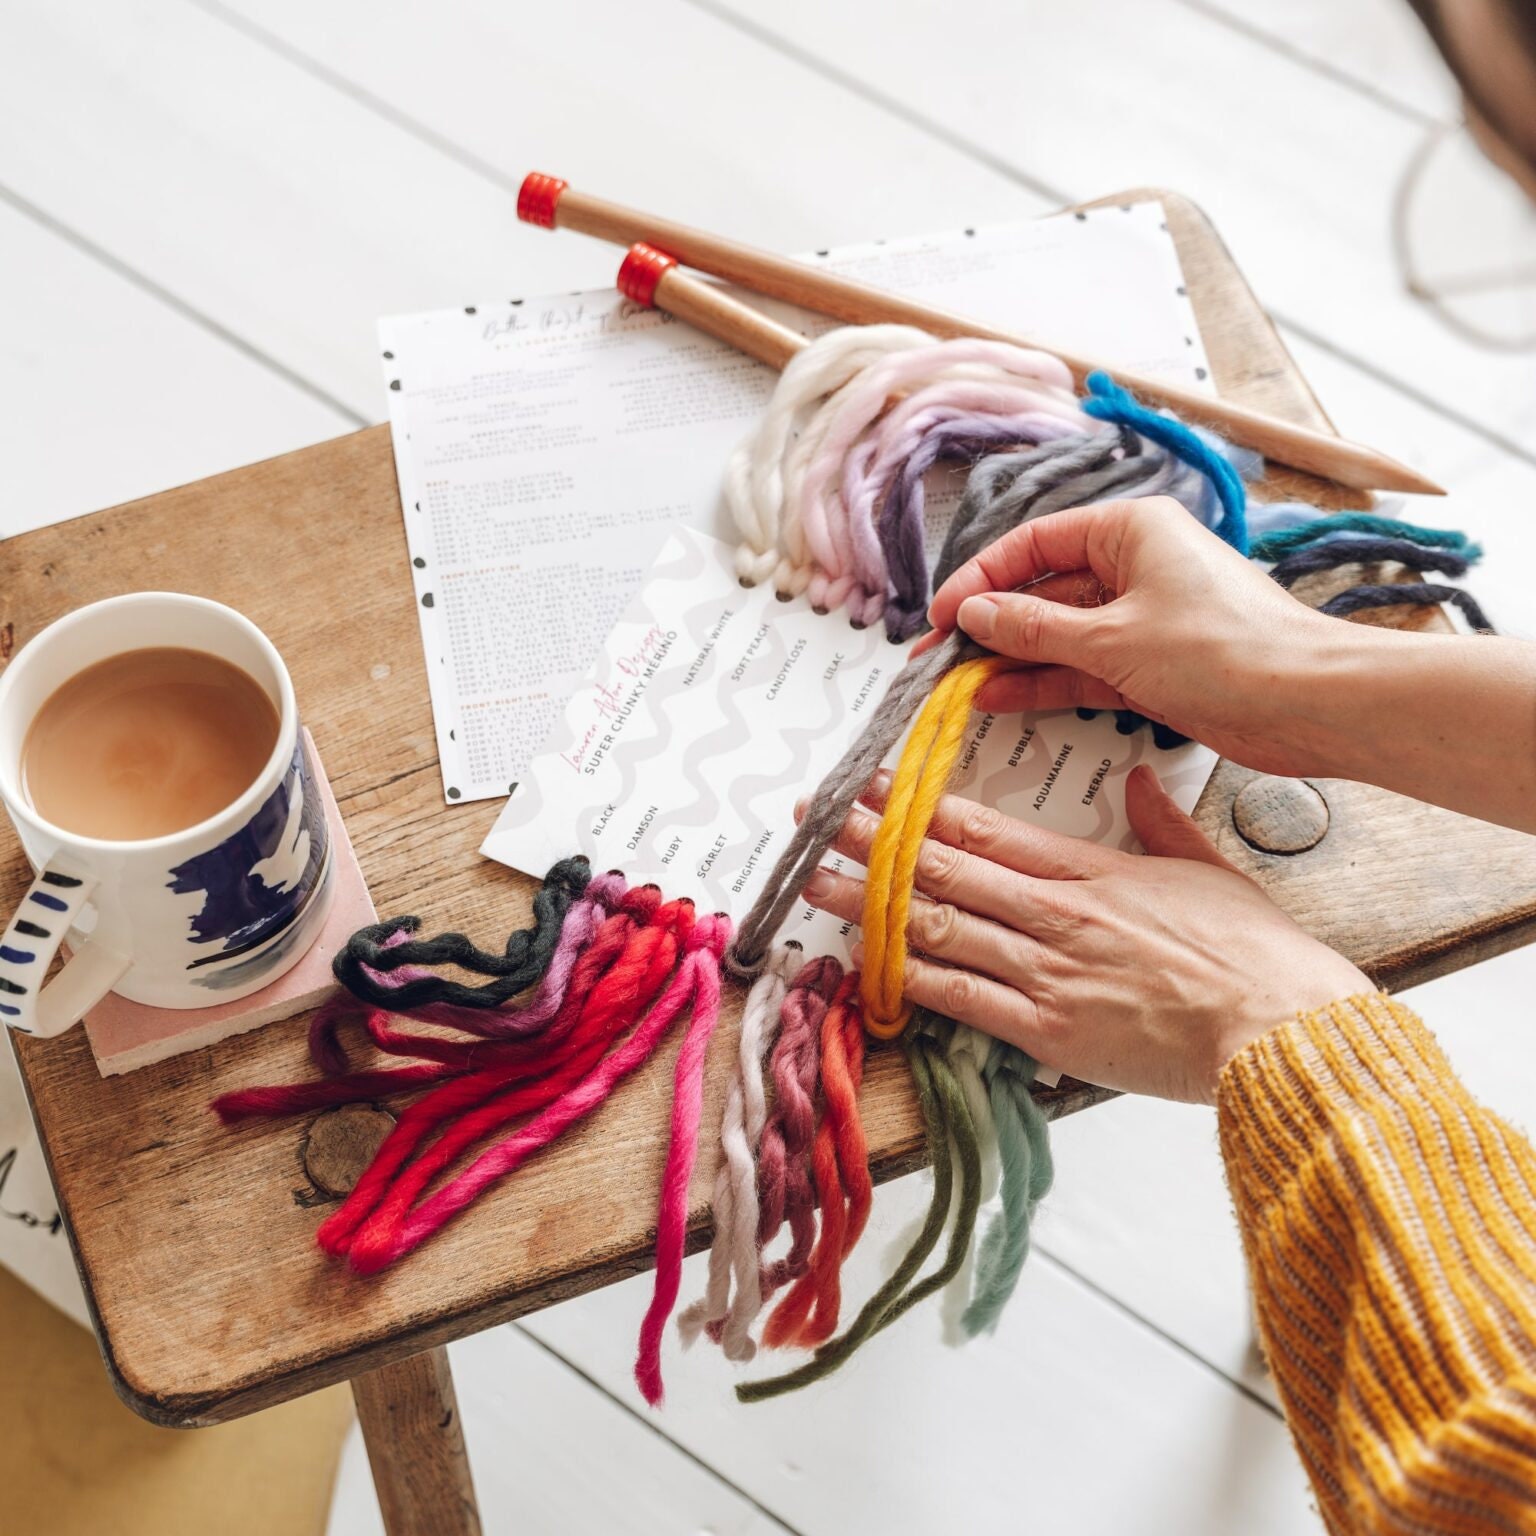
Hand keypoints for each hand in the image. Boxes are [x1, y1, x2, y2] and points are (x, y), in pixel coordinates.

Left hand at [801, 765, 1369, 1103]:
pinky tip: (868, 964)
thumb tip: (1138, 778)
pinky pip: (960, 999)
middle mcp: (1053, 913)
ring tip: (818, 881)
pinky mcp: (1047, 1031)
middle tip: (817, 819)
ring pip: (936, 927)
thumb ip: (1161, 820)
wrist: (1280, 1027)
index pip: (979, 828)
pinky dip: (910, 980)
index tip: (870, 786)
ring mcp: (1045, 971)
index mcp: (1088, 870)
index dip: (914, 806)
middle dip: (872, 842)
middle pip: (941, 869)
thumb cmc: (1254, 952)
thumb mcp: (1208, 867)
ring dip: (871, 905)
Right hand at [920, 496, 1352, 778]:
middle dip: (988, 627)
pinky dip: (1043, 683)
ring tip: (953, 686)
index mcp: (1130, 530)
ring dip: (1009, 660)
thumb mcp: (1112, 637)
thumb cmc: (1226, 648)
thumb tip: (974, 616)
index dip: (981, 578)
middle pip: (1041, 591)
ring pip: (1057, 635)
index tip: (940, 615)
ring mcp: (1143, 618)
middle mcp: (1134, 566)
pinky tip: (997, 698)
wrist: (1311, 703)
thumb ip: (1035, 629)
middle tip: (933, 660)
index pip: (1034, 544)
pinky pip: (1082, 669)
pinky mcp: (1152, 665)